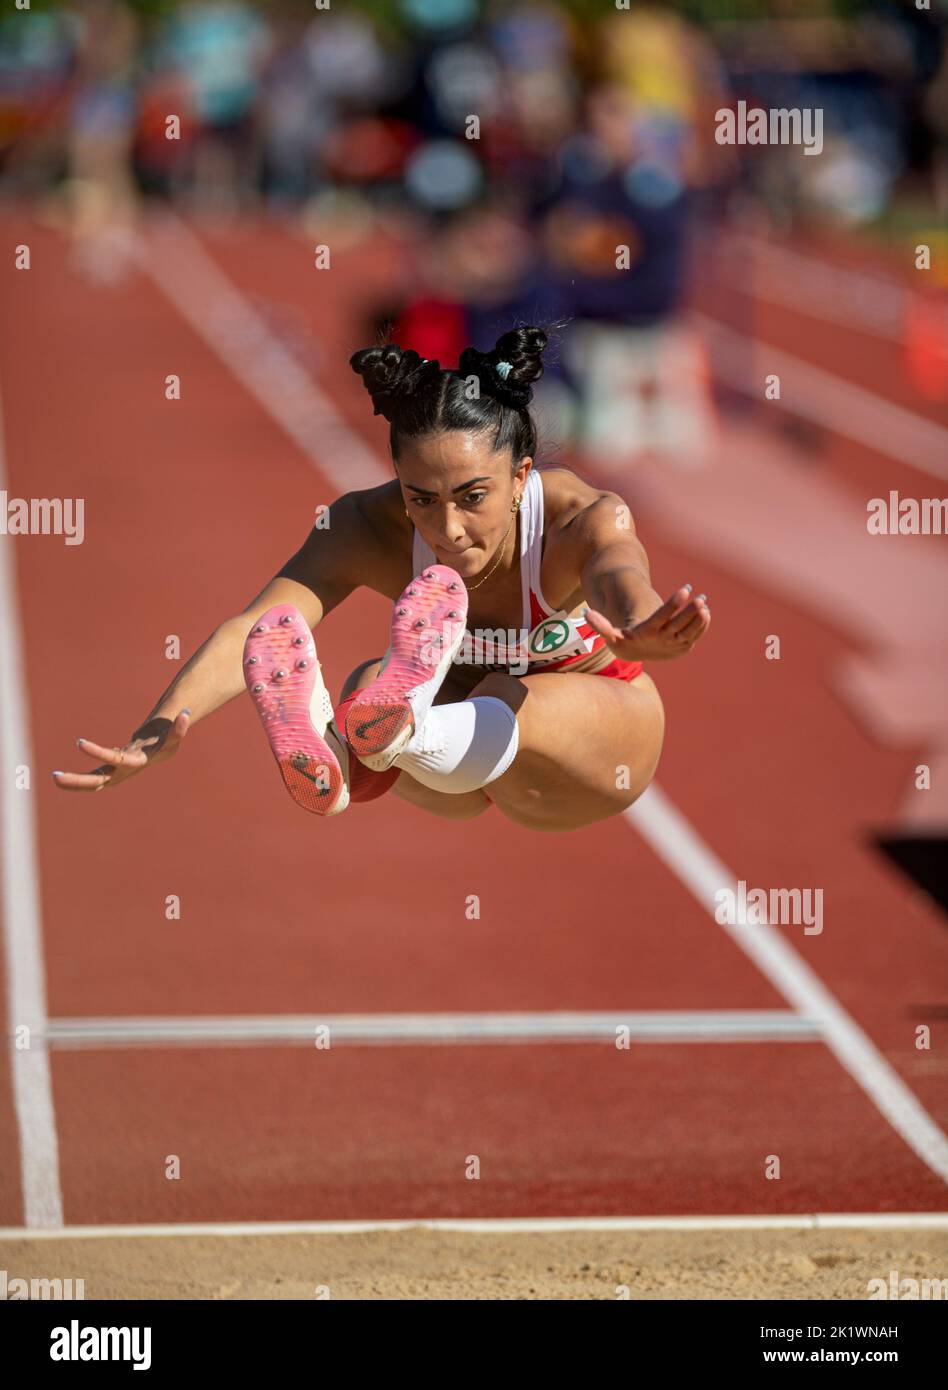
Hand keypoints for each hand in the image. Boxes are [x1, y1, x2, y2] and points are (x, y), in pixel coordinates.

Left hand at [51, 710, 191, 792]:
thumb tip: (186, 713)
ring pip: (92, 783)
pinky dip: (77, 781)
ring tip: (53, 778)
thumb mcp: (174, 736)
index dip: (97, 752)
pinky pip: (91, 779)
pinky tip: (60, 778)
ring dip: (73, 783)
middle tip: (55, 777)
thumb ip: (180, 729)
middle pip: (98, 780)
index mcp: (136, 762)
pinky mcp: (109, 771)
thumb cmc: (166, 741)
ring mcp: (115, 774)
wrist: (159, 750)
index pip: (114, 759)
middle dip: (78, 781)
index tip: (79, 743)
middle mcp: (123, 772)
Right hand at [584, 587, 710, 662]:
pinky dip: (702, 625)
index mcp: (646, 634)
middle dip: (690, 611)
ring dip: (699, 618)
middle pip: (679, 625)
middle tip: (699, 597)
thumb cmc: (624, 640)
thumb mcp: (611, 635)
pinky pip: (695, 635)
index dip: (673, 605)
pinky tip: (705, 611)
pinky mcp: (682, 648)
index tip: (684, 590)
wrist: (635, 654)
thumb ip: (600, 625)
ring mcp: (673, 645)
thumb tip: (586, 613)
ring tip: (703, 601)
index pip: (661, 618)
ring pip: (690, 631)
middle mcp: (662, 641)